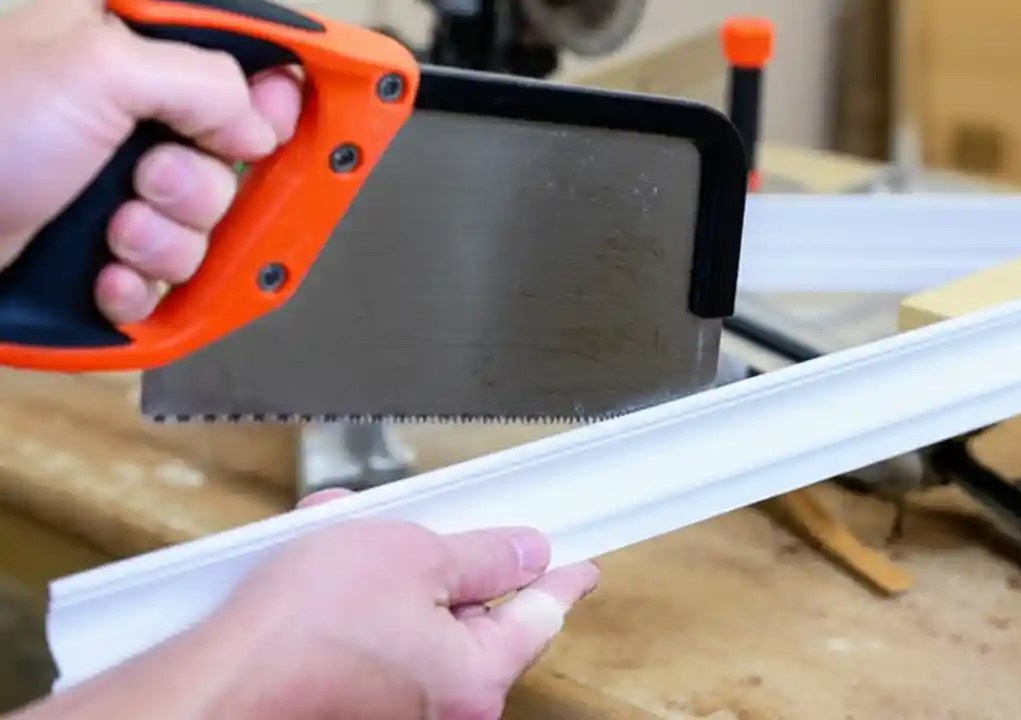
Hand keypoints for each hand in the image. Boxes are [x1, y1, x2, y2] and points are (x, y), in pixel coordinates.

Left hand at [0, 0, 301, 322]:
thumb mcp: (98, 71)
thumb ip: (203, 80)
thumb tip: (263, 118)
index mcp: (132, 58)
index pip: (242, 69)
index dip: (276, 98)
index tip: (281, 125)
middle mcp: (131, 123)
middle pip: (237, 165)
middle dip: (198, 186)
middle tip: (148, 178)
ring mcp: (118, 192)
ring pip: (204, 230)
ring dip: (163, 240)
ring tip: (109, 229)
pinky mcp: (102, 254)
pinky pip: (165, 282)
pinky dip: (135, 284)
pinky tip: (97, 272)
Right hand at [206, 489, 601, 718]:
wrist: (213, 683)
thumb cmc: (303, 630)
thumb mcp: (413, 556)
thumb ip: (482, 553)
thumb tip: (525, 552)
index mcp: (474, 679)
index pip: (540, 615)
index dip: (561, 577)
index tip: (581, 563)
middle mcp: (440, 707)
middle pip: (470, 615)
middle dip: (443, 557)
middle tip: (430, 520)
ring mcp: (391, 707)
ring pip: (410, 617)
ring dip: (387, 566)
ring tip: (348, 526)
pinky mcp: (347, 699)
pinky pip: (370, 636)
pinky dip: (353, 595)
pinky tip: (320, 557)